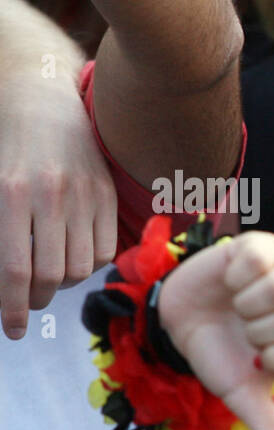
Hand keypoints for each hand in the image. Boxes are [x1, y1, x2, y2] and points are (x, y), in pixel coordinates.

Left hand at [0, 71, 117, 338]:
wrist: (40, 98)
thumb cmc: (3, 143)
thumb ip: (2, 233)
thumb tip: (7, 278)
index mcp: (10, 193)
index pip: (14, 268)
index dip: (11, 307)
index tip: (11, 331)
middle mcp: (50, 196)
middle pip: (49, 274)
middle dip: (35, 300)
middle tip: (27, 304)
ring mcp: (84, 195)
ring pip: (80, 267)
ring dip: (62, 283)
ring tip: (48, 278)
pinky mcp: (107, 194)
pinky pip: (105, 250)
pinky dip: (89, 265)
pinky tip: (73, 256)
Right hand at [158, 232, 273, 429]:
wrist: (179, 322)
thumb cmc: (220, 357)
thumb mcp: (244, 399)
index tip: (259, 360)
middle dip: (261, 332)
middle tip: (245, 332)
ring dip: (249, 304)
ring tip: (238, 307)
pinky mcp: (266, 246)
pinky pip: (263, 257)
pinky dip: (238, 275)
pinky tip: (231, 282)